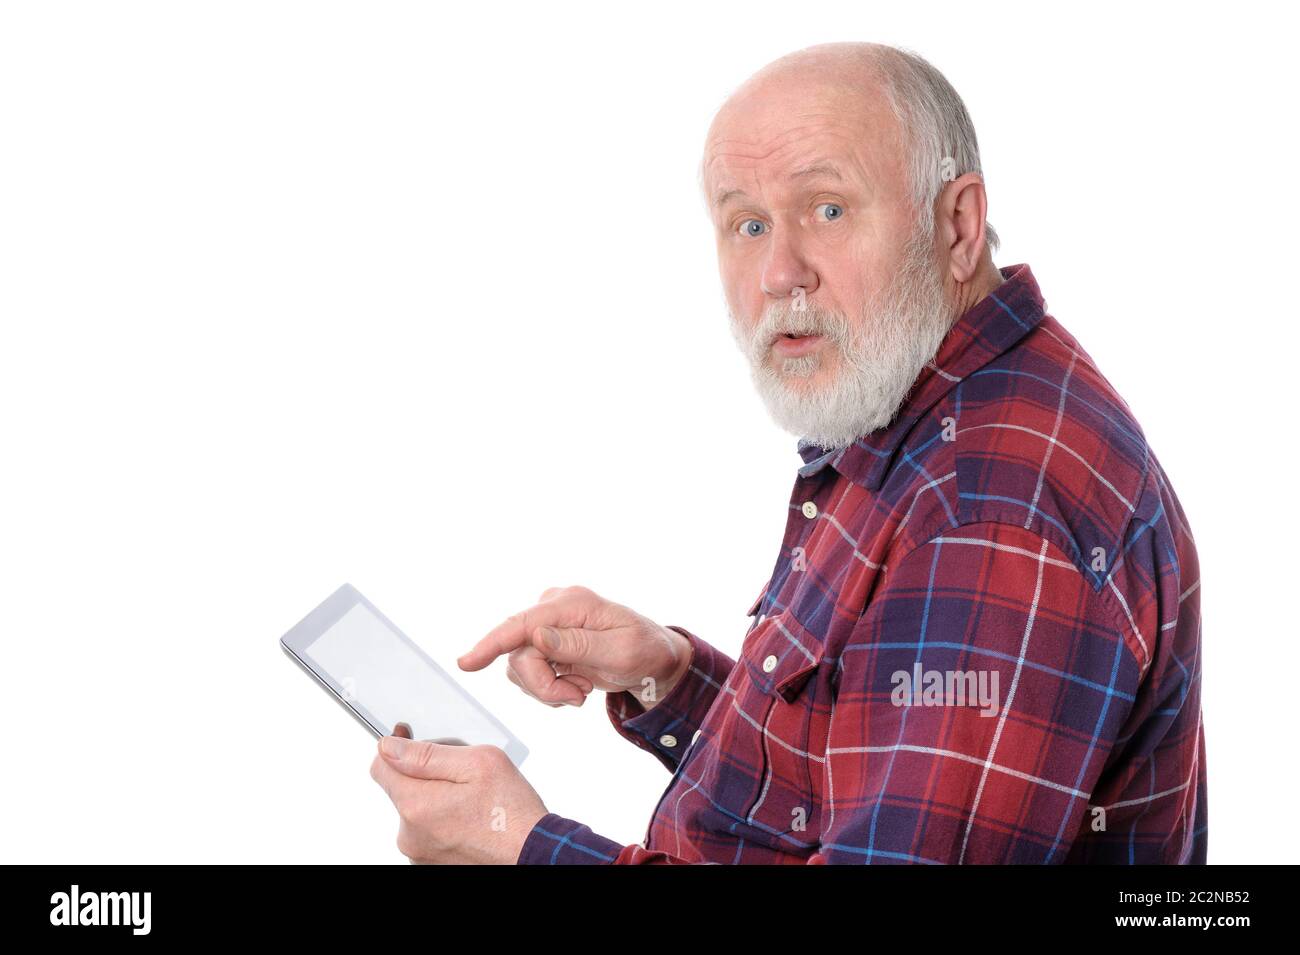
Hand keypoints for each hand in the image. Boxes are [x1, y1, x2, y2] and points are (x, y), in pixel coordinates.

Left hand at [369, 723, 546, 864]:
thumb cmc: (513, 812)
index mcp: (417, 804)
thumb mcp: (478, 763)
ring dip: (436, 798)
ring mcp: (419, 852)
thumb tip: (389, 747)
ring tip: (471, 800)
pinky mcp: (430, 862)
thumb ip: (427, 754)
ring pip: (416, 809)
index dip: (395, 748)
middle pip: (401, 788)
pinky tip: (470, 818)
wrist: (533, 853)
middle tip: (461, 775)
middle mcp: (409, 833)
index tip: (411, 740)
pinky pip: (427, 830)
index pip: (380, 767)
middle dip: (425, 775)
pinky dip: (443, 820)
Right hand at [458, 585, 691, 709]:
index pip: (522, 623)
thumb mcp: (621, 652)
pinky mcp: (545, 644)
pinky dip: (549, 689)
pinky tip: (574, 686)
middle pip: (519, 654)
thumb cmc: (645, 652)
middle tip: (576, 698)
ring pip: (520, 667)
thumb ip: (578, 645)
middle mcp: (554, 608)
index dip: (492, 644)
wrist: (654, 661)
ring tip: (581, 690)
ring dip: (548, 689)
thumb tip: (537, 637)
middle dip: (544, 685)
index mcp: (572, 603)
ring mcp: (547, 626)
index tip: (466, 664)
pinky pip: (528, 673)